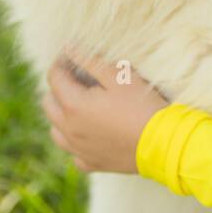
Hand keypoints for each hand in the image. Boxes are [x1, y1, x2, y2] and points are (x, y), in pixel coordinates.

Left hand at [42, 51, 170, 173]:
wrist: (163, 143)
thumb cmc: (143, 105)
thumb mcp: (120, 76)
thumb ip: (91, 61)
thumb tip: (70, 48)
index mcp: (74, 105)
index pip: (54, 78)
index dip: (61, 62)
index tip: (71, 55)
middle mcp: (69, 130)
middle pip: (48, 104)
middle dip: (58, 88)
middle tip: (78, 79)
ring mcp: (78, 150)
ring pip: (55, 131)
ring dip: (62, 116)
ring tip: (81, 106)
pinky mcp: (91, 164)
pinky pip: (73, 152)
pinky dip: (76, 140)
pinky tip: (91, 134)